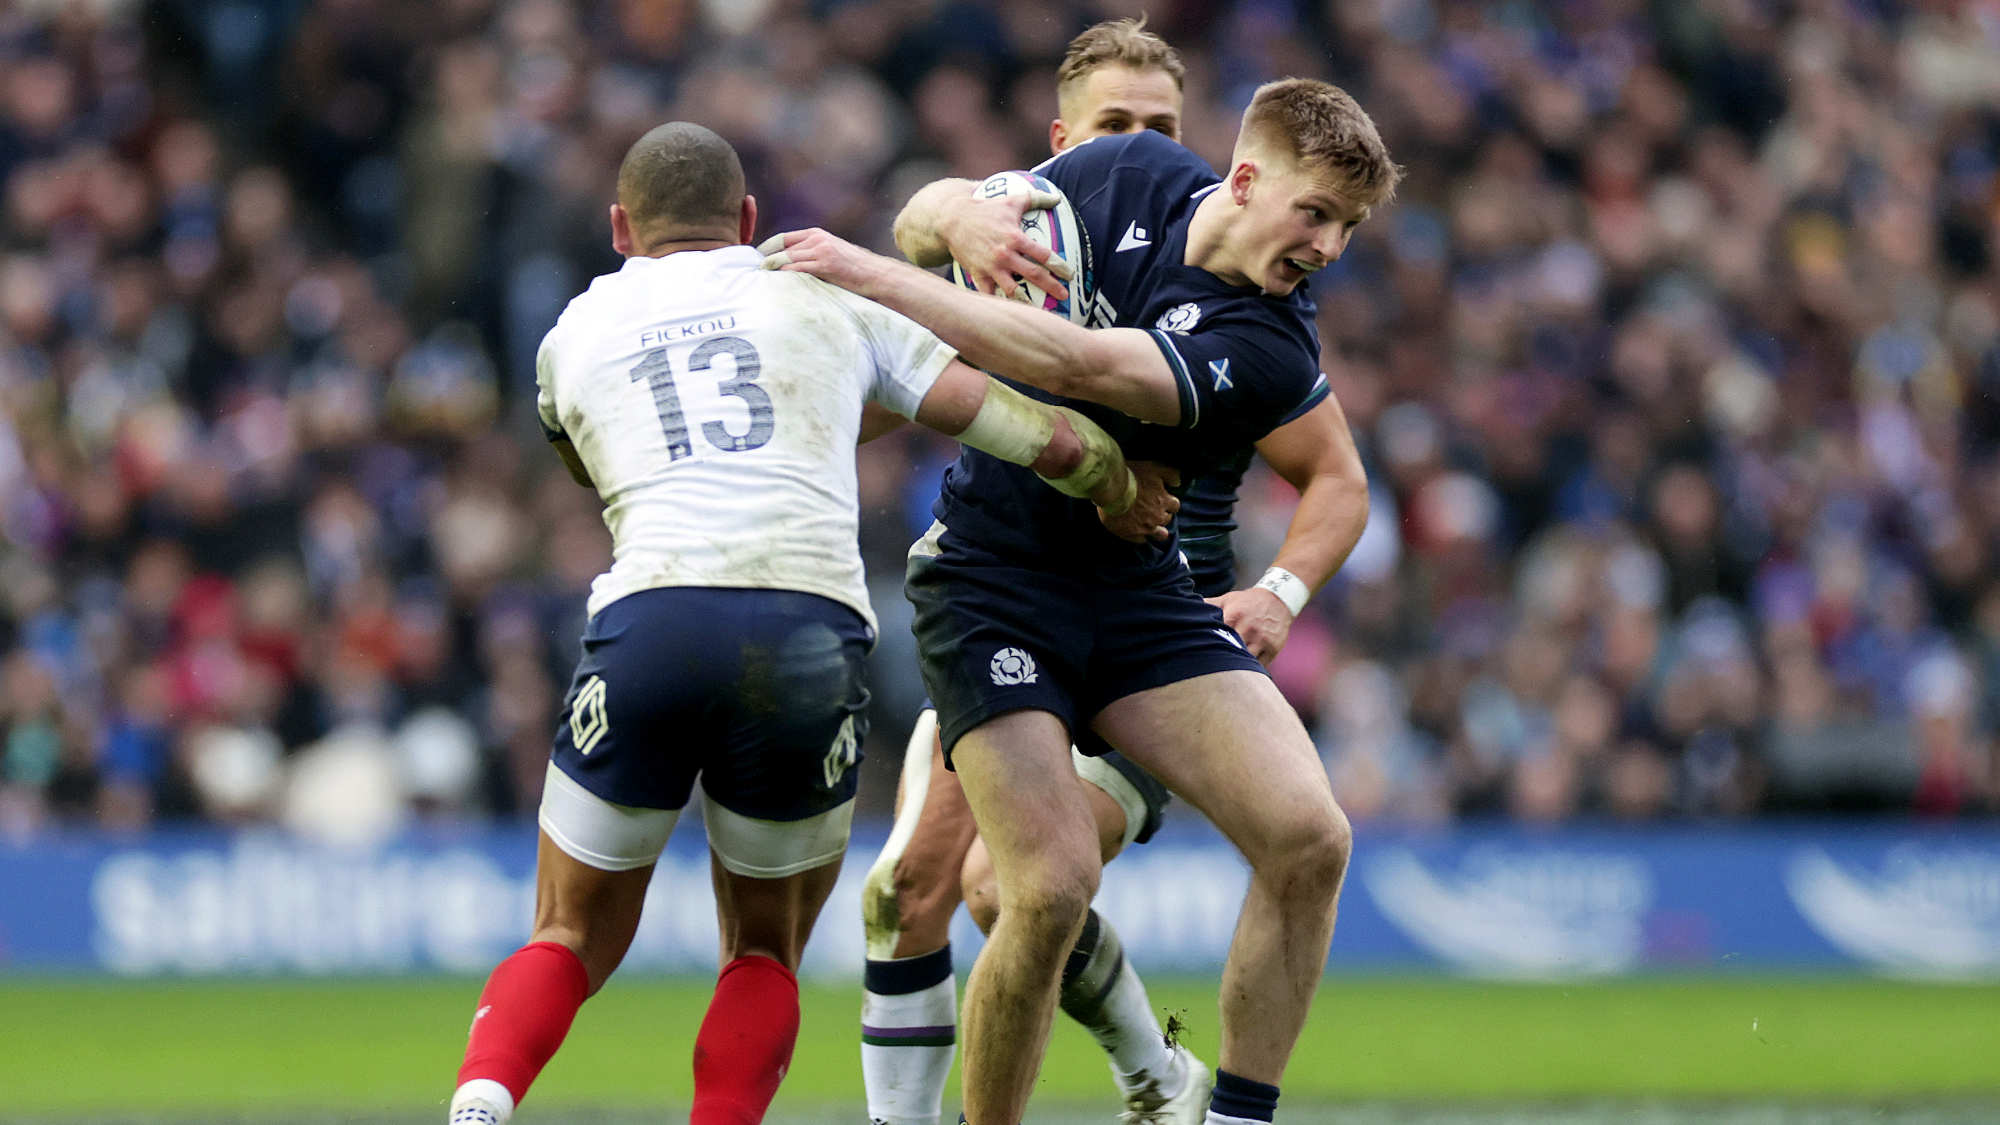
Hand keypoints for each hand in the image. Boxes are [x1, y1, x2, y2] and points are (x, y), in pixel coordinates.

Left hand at [760, 229, 891, 294]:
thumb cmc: (855, 270)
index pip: (783, 239)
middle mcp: (817, 239)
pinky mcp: (826, 265)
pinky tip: (775, 285)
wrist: (877, 276)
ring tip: (757, 281)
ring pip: (786, 258)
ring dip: (770, 270)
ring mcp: (821, 251)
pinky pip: (797, 270)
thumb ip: (812, 255)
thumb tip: (791, 266)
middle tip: (750, 273)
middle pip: (780, 248)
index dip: (767, 250)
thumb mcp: (832, 254)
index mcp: (816, 234)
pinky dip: (783, 277)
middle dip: (765, 260)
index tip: (756, 262)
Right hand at [937, 189, 1072, 300]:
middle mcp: (1004, 255)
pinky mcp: (977, 275)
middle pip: (1033, 275)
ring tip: (1039, 311)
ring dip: (1028, 301)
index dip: (1058, 266)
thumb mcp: (1011, 200)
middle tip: (1064, 295)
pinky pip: (990, 295)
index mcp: (1015, 238)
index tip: (1069, 275)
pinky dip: (999, 304)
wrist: (952, 218)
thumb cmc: (985, 208)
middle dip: (1051, 287)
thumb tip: (1057, 199)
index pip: (1043, 255)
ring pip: (1013, 290)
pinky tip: (1011, 313)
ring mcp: (990, 267)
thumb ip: (1035, 199)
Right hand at [1098, 460, 1177, 543]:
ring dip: (1158, 530)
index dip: (1170, 503)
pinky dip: (1141, 535)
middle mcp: (1158, 517)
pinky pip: (1142, 540)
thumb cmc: (1132, 477)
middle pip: (1167, 520)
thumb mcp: (1154, 468)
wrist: (1111, 490)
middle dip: (1163, 515)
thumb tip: (1178, 483)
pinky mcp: (1132, 535)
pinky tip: (1137, 531)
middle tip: (1154, 511)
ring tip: (1151, 526)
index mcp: (1164, 501)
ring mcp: (1146, 528)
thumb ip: (1170, 474)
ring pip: (1160, 535)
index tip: (1164, 500)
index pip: (1175, 506)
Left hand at [1207, 587, 1292, 663]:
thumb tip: (1188, 607)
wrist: (1278, 600)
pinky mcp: (1272, 649)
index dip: (1208, 646)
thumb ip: (1210, 605)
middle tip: (1211, 666)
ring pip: (1245, 661)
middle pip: (1230, 651)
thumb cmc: (1248, 602)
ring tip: (1226, 671)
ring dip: (1236, 666)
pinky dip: (1250, 670)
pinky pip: (1259, 666)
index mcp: (1233, 616)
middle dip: (1221, 659)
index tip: (1201, 653)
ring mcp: (1261, 640)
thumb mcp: (1228, 599)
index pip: (1217, 636)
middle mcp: (1248, 629)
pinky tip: (1242, 670)